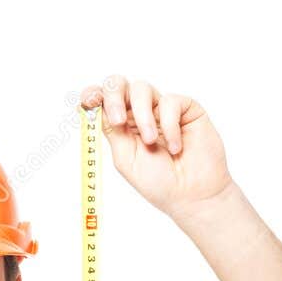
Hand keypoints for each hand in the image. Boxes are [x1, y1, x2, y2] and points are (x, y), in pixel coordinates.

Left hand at [80, 75, 230, 217]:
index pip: (103, 101)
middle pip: (120, 85)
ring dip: (143, 116)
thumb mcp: (125, 159)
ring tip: (151, 142)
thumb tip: (92, 107)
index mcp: (121, 126)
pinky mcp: (185, 108)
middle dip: (114, 97)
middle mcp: (140, 114)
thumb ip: (111, 132)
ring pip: (143, 89)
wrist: (192, 195)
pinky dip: (169, 125)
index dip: (94, 95)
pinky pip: (170, 101)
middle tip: (117, 120)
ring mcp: (162, 109)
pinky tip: (175, 146)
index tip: (89, 101)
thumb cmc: (160, 183)